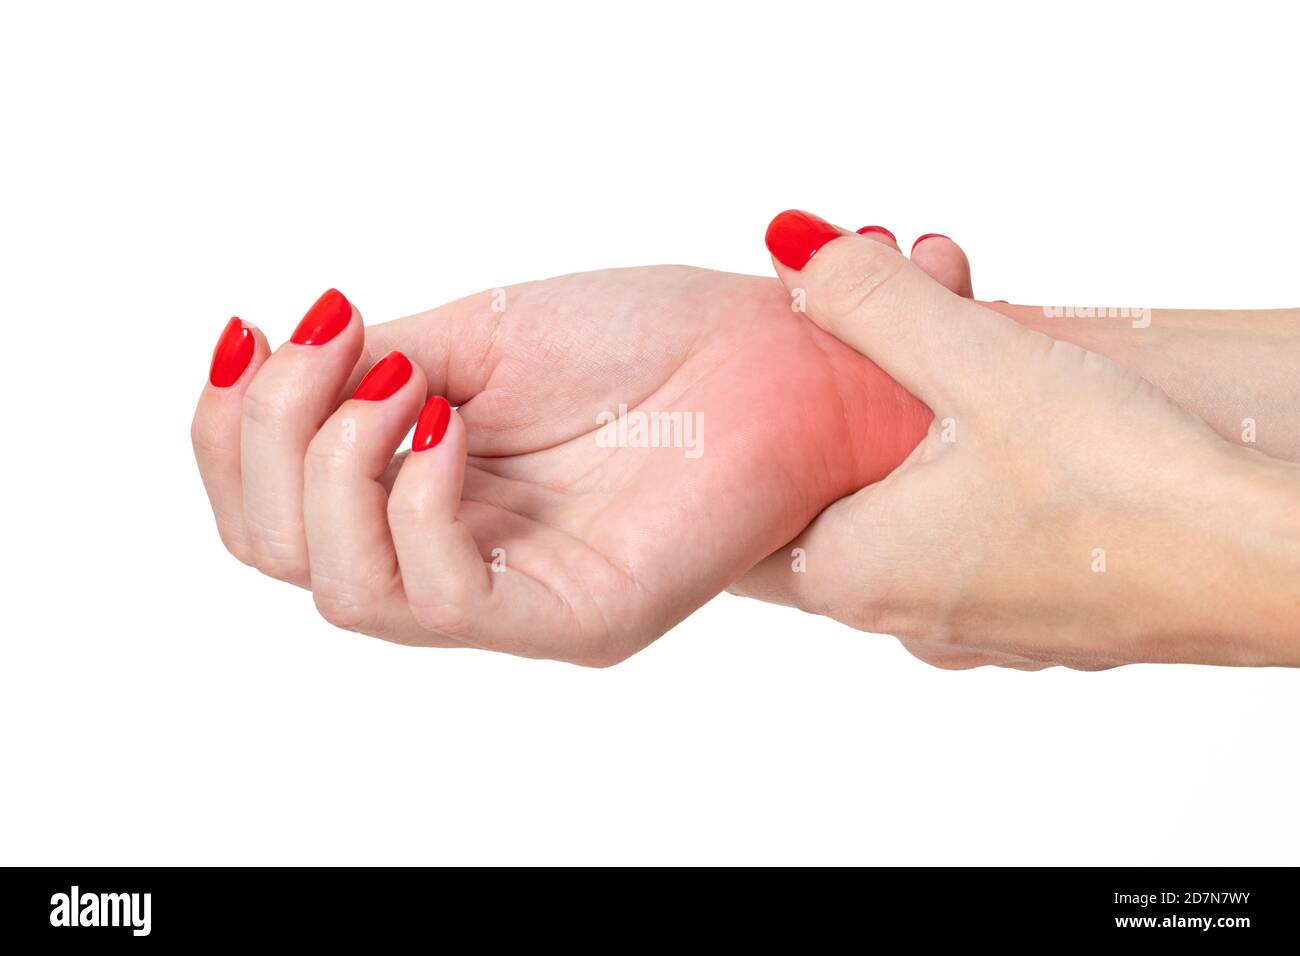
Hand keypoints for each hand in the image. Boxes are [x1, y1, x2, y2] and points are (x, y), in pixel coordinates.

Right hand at [192, 270, 933, 663]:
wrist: (776, 350)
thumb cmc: (643, 339)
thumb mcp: (474, 335)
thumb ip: (363, 369)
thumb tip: (259, 362)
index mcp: (424, 499)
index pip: (271, 514)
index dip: (229, 429)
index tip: (261, 329)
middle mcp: (458, 560)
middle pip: (283, 555)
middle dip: (267, 438)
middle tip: (334, 348)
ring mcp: (516, 600)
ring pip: (346, 592)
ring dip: (334, 464)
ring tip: (403, 383)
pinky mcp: (581, 618)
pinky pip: (444, 599)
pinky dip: (415, 499)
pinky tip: (453, 426)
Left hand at [736, 211, 1299, 668]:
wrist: (1268, 564)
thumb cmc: (1125, 485)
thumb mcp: (977, 361)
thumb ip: (872, 304)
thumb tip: (796, 252)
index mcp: (852, 572)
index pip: (745, 507)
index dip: (758, 418)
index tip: (786, 351)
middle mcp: (900, 614)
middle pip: (834, 486)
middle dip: (858, 382)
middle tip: (903, 295)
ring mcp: (973, 622)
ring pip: (906, 501)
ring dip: (922, 412)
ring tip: (970, 321)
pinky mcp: (1038, 614)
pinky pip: (970, 525)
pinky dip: (973, 462)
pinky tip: (1020, 407)